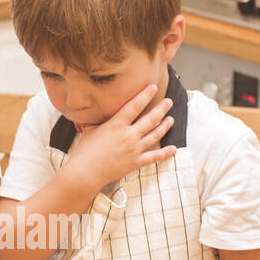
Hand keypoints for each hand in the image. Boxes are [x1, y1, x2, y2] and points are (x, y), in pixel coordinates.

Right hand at [62, 84, 176, 191]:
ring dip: (165, 126)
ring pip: (155, 135)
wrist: (85, 173)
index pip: (135, 106)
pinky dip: (165, 153)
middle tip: (169, 102)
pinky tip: (174, 149)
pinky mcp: (136, 163)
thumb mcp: (90, 129)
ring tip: (171, 119)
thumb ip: (99, 120)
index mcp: (117, 124)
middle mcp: (128, 135)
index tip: (153, 87)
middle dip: (161, 108)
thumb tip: (98, 111)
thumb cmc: (85, 151)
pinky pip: (154, 157)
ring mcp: (134, 150)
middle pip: (150, 119)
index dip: (145, 95)